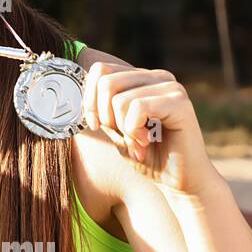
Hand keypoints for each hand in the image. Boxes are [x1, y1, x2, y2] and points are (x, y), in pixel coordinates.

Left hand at [81, 62, 217, 194]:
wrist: (180, 181)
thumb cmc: (147, 156)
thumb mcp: (115, 129)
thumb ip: (100, 109)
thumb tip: (72, 92)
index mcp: (142, 78)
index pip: (100, 70)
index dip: (90, 99)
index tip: (97, 125)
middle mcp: (158, 76)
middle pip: (106, 82)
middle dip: (105, 116)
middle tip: (122, 135)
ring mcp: (171, 87)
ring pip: (120, 99)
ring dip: (123, 129)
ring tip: (138, 142)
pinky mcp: (180, 102)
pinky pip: (138, 107)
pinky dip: (134, 131)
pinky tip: (146, 142)